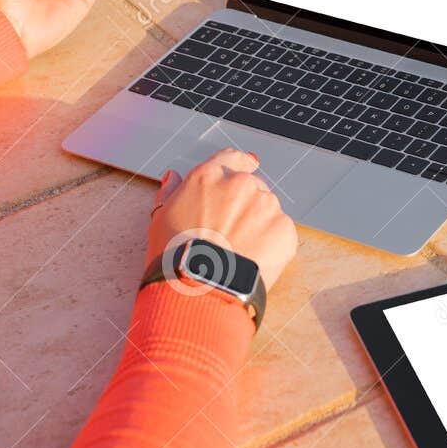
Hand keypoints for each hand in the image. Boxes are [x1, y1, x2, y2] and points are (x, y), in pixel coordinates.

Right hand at [144, 149, 297, 295]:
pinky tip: (253, 260)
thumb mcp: (161, 220)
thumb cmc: (175, 258)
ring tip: (240, 251)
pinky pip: (281, 232)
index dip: (240, 164)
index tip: (249, 166)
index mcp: (209, 176)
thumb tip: (174, 178)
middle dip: (245, 205)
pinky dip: (272, 244)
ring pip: (268, 209)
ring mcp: (265, 206)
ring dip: (259, 224)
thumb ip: (172, 193)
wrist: (201, 288)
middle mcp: (240, 184)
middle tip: (232, 232)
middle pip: (251, 186)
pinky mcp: (284, 230)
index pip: (232, 158)